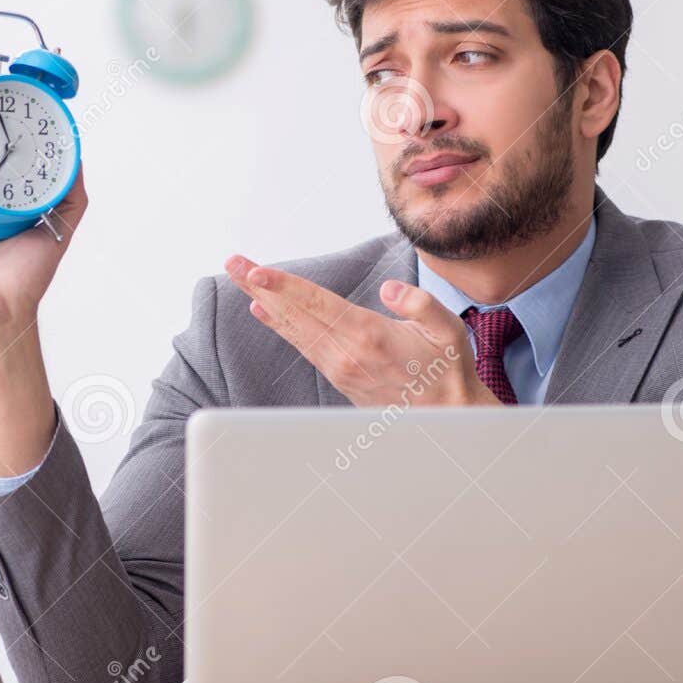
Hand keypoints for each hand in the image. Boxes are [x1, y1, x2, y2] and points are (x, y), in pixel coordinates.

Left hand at [223, 255, 500, 408]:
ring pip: (294, 329)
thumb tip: (390, 289)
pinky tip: (265, 311)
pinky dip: (281, 326)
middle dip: (261, 286)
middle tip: (233, 262)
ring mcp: (339, 368)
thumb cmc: (448, 371)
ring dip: (266, 301)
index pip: (317, 305)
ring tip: (242, 279)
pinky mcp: (339, 377)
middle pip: (295, 314)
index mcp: (369, 337)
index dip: (285, 286)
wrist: (447, 421)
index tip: (256, 270)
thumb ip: (420, 305)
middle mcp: (347, 354)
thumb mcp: (448, 331)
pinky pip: (302, 345)